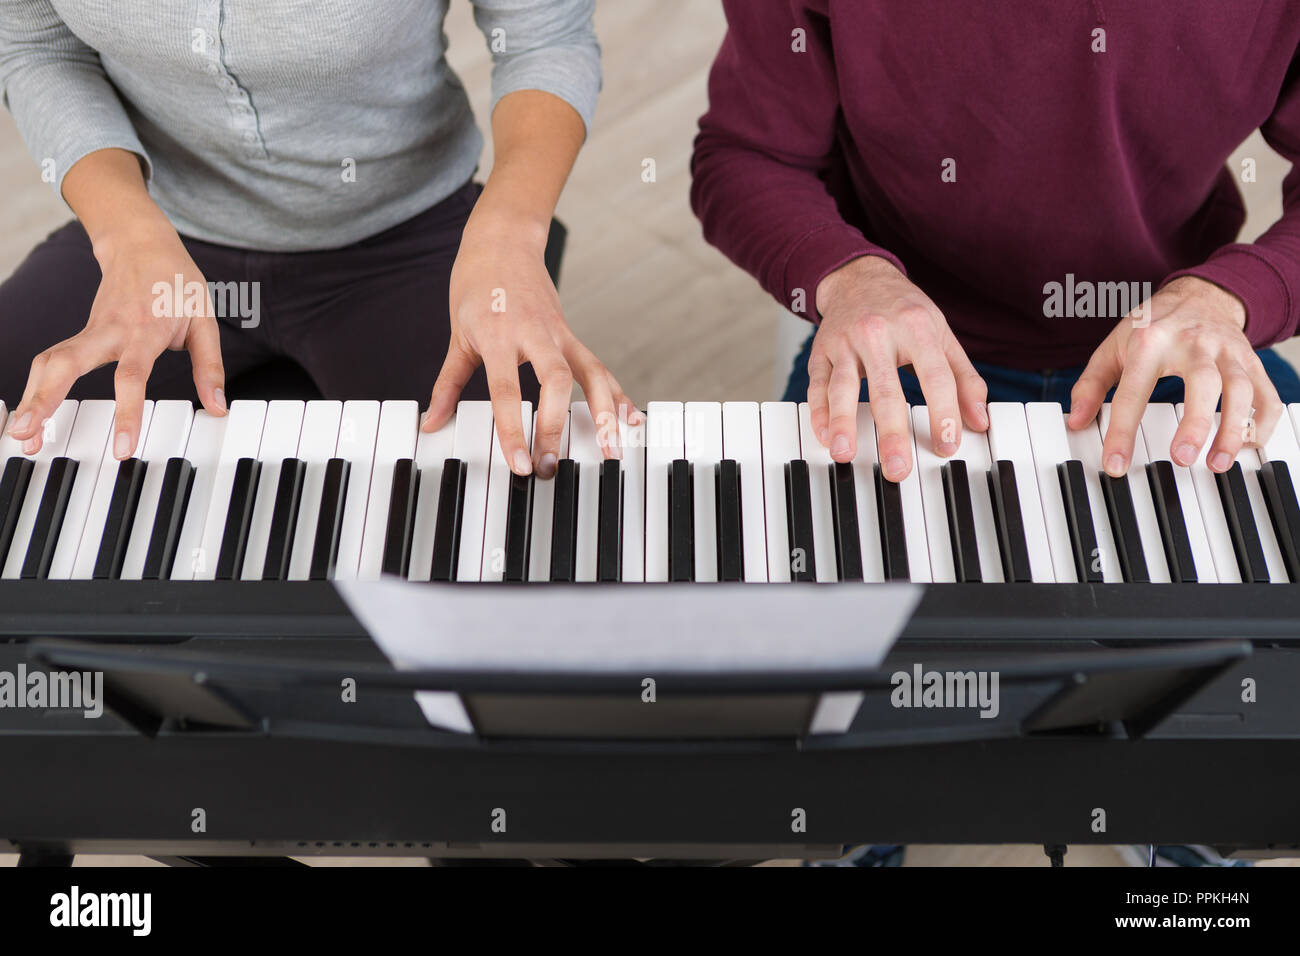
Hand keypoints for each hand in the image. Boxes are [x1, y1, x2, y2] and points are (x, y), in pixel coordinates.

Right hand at [6, 222, 226, 457]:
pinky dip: (36, 385)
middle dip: (45, 401)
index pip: (131, 377)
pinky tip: (30, 412)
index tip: (122, 448)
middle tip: (28, 436)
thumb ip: (210, 367)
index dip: (126, 414)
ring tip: (21, 436)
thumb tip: (218, 407)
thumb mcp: (205, 321)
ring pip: (50, 361)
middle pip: (68, 365)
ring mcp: (90, 330)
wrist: (142, 243)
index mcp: (144, 331)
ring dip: (32, 397)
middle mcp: (110, 331)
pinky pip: (51, 360)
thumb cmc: (177, 283)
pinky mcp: (80, 333)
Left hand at [423, 220, 634, 477]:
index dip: (513, 429)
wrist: (503, 240)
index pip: (507, 390)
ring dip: (603, 414)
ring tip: (611, 450)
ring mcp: (559, 334)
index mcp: (498, 335)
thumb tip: (432, 422)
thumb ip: (448, 384)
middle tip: (551, 465)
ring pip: (590, 373)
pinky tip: (630, 419)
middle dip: (555, 426)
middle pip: (555, 382)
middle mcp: (534, 333)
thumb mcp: (457, 335)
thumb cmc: (477, 286)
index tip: (519, 463)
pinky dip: (616, 394)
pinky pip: (599, 368)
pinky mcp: (572, 335)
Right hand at [811, 255, 988, 480]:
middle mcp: (878, 333)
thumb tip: (979, 421)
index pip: (935, 377)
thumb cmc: (905, 311)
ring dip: (842, 422)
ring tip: (845, 453)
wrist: (859, 277)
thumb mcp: (942, 335)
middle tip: (898, 468)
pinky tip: (823, 436)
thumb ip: (964, 378)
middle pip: (886, 389)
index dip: (944, 414)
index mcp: (917, 327)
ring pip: (842, 386)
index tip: (947, 446)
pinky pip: (817, 384)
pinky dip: (818, 411)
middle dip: (891, 432)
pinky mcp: (820, 350)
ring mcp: (845, 342)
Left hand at [1068, 276, 1281, 474]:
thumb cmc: (1151, 326)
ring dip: (1233, 428)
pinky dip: (1262, 421)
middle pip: (1203, 382)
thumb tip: (1076, 421)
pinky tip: (1248, 444)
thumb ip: (1090, 385)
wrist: (1198, 295)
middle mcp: (1193, 344)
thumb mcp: (1112, 348)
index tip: (1116, 465)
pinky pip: (1266, 392)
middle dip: (1195, 423)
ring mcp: (1226, 352)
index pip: (1133, 391)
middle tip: (1182, 459)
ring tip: (1217, 463)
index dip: (1122, 431)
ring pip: (1241, 388)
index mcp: (1150, 342)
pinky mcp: (1250, 361)